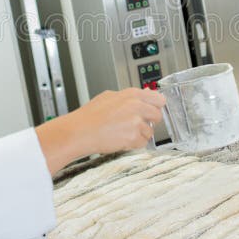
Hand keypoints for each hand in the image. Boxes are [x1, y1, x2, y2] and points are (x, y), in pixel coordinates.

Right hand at [35, 88, 165, 173]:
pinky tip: (121, 140)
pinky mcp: (133, 137)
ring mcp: (136, 122)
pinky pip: (142, 143)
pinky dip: (134, 144)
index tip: (152, 110)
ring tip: (123, 133)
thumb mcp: (109, 97)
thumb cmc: (90, 116)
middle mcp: (136, 106)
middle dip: (149, 121)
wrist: (80, 131)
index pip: (159, 99)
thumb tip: (146, 94)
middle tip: (136, 124)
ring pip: (150, 131)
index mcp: (131, 94)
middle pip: (158, 115)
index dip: (155, 106)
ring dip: (139, 134)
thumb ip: (130, 96)